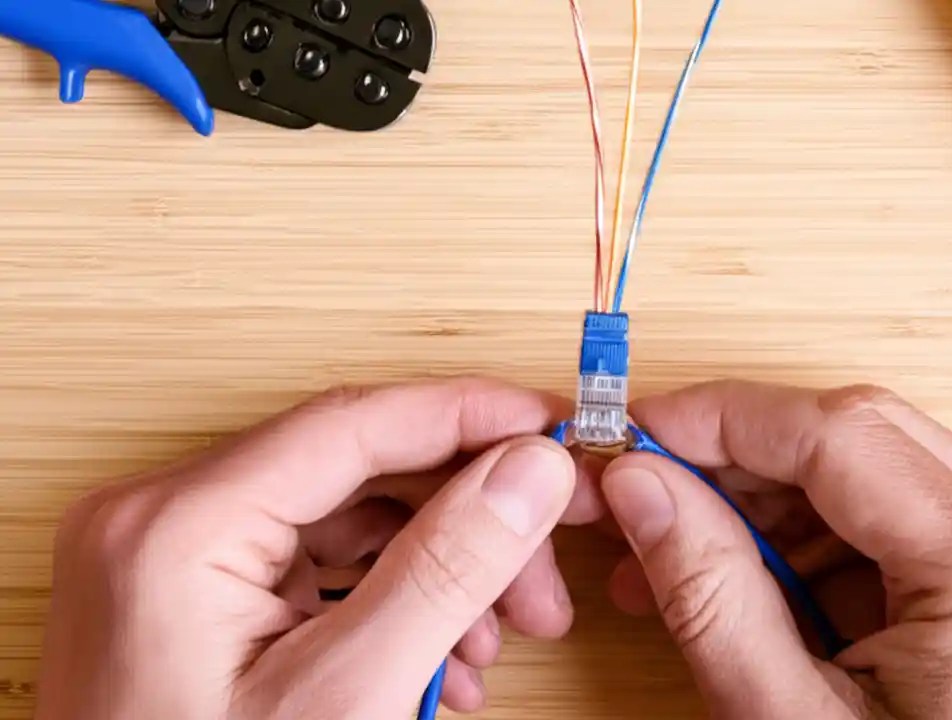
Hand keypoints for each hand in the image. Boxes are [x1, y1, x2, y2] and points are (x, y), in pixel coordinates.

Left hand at [36, 379, 577, 718]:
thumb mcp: (345, 697)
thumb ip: (444, 571)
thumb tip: (528, 473)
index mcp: (177, 526)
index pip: (356, 423)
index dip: (472, 417)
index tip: (553, 430)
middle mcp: (161, 520)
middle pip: (359, 471)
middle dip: (466, 519)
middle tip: (542, 567)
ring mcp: (173, 558)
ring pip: (348, 519)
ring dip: (438, 568)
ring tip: (494, 638)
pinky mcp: (193, 595)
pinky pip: (315, 564)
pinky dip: (388, 599)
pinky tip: (440, 657)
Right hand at [594, 381, 951, 719]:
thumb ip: (711, 592)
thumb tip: (642, 488)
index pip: (839, 433)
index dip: (720, 420)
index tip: (638, 435)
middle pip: (863, 439)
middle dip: (740, 462)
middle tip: (650, 492)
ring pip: (882, 475)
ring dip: (776, 508)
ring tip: (684, 561)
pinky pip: (911, 526)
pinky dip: (826, 548)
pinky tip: (754, 587)